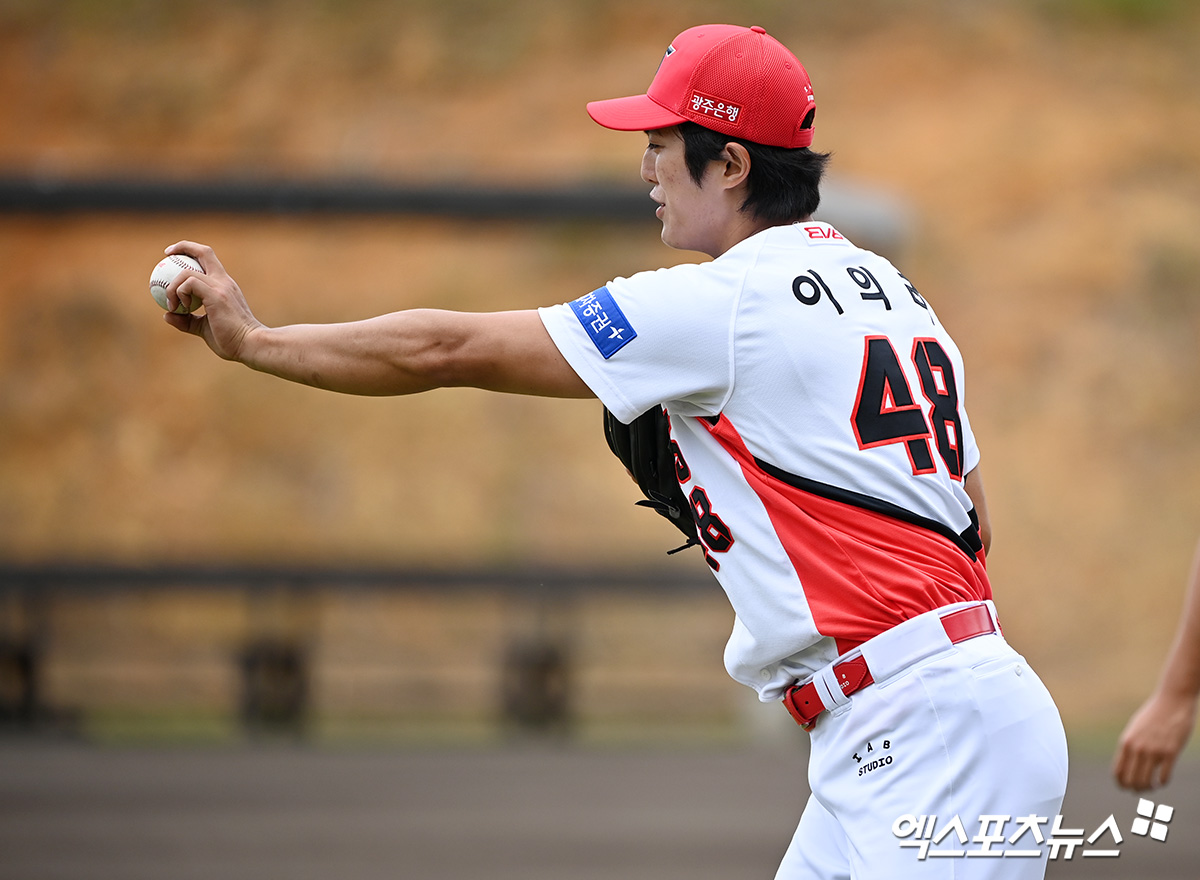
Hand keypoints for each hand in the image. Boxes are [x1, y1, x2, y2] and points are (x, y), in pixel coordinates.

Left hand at [161, 241, 262, 361]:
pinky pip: (189, 283)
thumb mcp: (204, 328)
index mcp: (224, 286)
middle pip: (203, 252)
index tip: (173, 256)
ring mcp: (221, 287)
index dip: (190, 251)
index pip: (208, 259)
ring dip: (173, 286)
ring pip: (188, 272)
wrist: (250, 345)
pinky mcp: (216, 295)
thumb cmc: (232, 340)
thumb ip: (187, 320)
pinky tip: (180, 307)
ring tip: (172, 305)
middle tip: (167, 254)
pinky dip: (179, 292)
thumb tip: (167, 314)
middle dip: (183, 247)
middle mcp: (224, 281)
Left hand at [1112, 690, 1197, 789]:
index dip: (1121, 783)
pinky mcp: (1171, 753)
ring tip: (1152, 786)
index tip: (1125, 787)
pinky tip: (1162, 781)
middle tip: (1141, 790)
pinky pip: (1164, 777)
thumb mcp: (1135, 729)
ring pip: (1147, 781)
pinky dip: (1162, 783)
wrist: (1172, 702)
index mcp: (1126, 742)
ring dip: (1149, 788)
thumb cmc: (1153, 715)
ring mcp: (1154, 751)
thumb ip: (1130, 745)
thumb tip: (1127, 764)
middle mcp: (1137, 749)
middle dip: (1135, 789)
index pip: (1118, 771)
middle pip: (1131, 780)